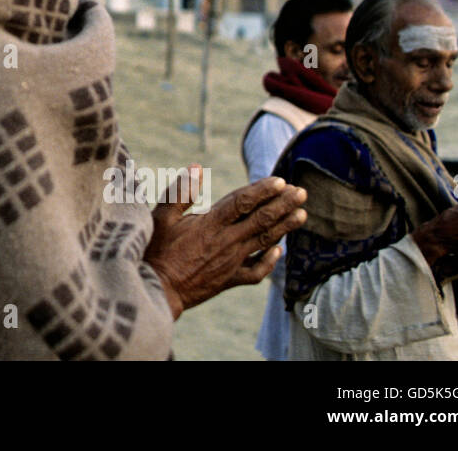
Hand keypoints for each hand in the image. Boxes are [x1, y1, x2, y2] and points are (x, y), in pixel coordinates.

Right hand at [144, 169, 306, 318]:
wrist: (157, 290)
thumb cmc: (155, 251)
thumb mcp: (161, 217)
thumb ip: (180, 192)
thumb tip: (196, 167)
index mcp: (210, 224)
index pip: (242, 202)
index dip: (262, 190)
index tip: (280, 181)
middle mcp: (226, 242)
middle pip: (261, 220)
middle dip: (283, 204)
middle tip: (301, 192)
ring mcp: (231, 262)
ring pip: (264, 242)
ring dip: (285, 227)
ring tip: (302, 214)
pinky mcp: (230, 279)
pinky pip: (256, 271)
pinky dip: (270, 261)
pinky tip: (279, 251)